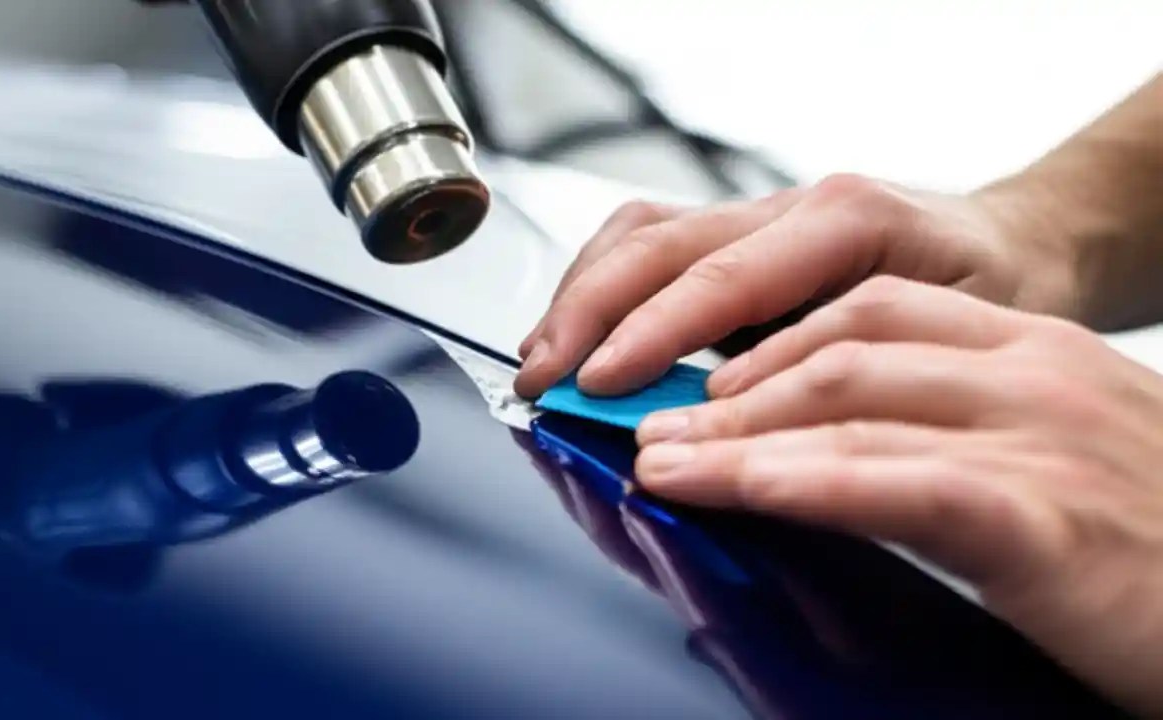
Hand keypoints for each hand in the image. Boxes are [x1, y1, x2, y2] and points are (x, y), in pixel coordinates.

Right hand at [515, 174, 1076, 397]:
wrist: (1020, 251)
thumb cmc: (996, 301)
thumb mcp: (944, 347)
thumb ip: (839, 376)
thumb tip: (724, 429)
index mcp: (849, 221)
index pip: (724, 274)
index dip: (651, 331)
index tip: (597, 383)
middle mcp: (793, 206)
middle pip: (660, 241)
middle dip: (587, 311)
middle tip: (542, 379)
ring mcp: (762, 215)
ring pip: (642, 232)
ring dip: (581, 296)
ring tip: (544, 360)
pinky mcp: (741, 238)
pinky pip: (653, 245)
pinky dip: (603, 288)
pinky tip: (582, 334)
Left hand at [633, 276, 1162, 716]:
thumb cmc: (1155, 550)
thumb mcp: (1059, 460)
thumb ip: (957, 437)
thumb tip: (833, 449)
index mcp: (1036, 352)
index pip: (871, 312)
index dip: (768, 346)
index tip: (699, 385)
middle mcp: (1036, 376)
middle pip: (843, 347)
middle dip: (731, 390)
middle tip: (653, 427)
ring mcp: (1045, 441)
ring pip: (851, 405)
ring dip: (734, 436)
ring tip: (660, 462)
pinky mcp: (1048, 524)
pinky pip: (899, 483)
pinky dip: (802, 482)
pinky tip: (737, 492)